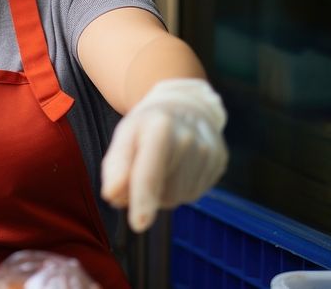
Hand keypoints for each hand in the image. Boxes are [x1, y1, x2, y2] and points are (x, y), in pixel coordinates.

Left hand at [100, 78, 227, 232]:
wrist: (186, 106)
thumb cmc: (148, 124)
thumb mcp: (125, 134)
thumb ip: (115, 165)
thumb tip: (111, 195)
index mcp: (160, 127)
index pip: (150, 171)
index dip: (143, 198)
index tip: (138, 224)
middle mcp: (189, 138)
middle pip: (163, 192)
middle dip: (147, 193)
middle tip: (142, 168)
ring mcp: (209, 152)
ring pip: (178, 197)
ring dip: (163, 191)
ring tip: (163, 164)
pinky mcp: (219, 162)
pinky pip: (193, 194)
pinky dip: (180, 188)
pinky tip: (179, 167)